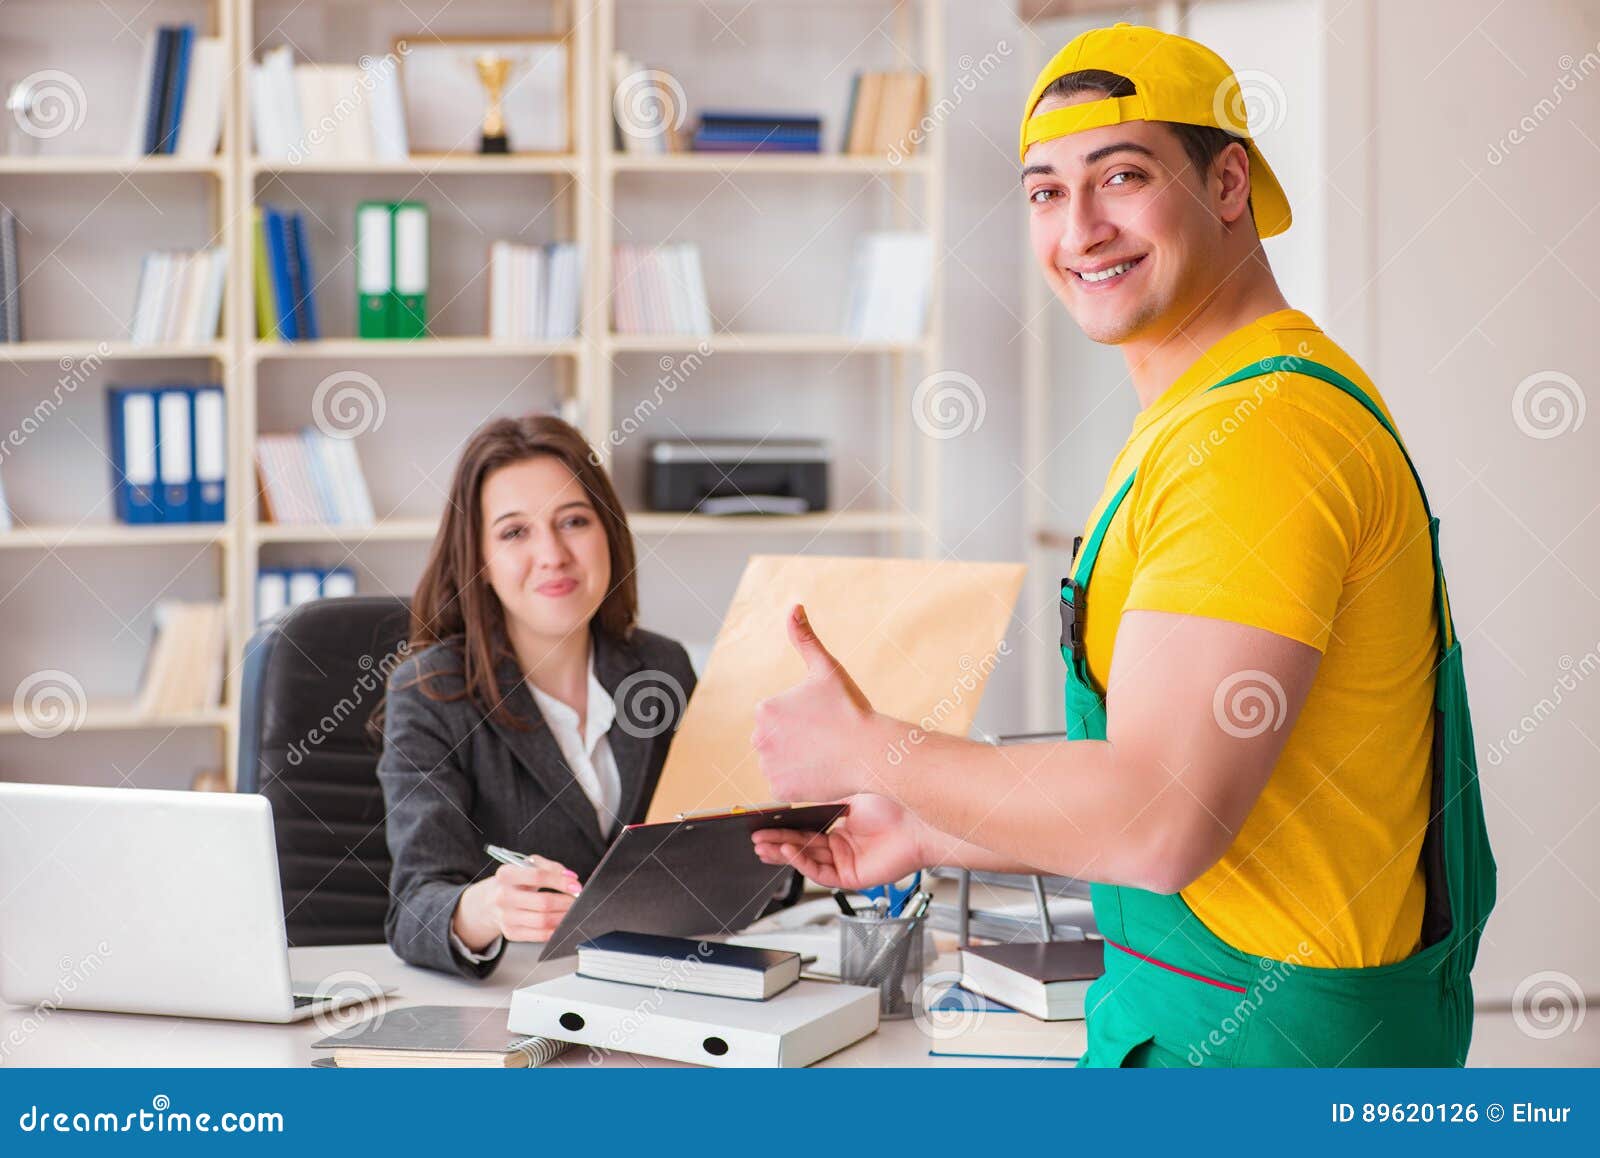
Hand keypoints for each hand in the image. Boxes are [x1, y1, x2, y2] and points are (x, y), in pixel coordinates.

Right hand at [453, 855, 582, 947]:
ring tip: (573, 911)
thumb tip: (571, 878)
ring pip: (543, 921)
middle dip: (566, 902)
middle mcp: (503, 897)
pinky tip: (562, 922)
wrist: (490, 901)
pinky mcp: (511, 933)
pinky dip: (556, 929)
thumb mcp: (527, 866)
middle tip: (578, 901)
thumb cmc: (515, 882)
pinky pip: (539, 935)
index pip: (538, 876)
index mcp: (506, 874)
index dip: (560, 881)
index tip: (576, 885)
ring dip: (564, 917)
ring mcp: (505, 917)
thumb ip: (550, 867)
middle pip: (543, 902)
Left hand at [751, 604, 877, 802]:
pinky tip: (820, 772)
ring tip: (824, 755)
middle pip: (775, 740)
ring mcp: (769, 766)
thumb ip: (805, 638)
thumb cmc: (851, 709)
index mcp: (766, 708)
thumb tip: (793, 607)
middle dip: (795, 740)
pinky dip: (800, 782)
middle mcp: (759, 737)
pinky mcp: (780, 790)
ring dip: (796, 761)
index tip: (822, 720)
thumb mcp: (827, 668)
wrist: (871, 752)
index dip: (802, 719)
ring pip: (780, 762)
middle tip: (825, 739)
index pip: (778, 717)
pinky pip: (785, 785)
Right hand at [751, 793, 926, 891]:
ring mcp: (848, 861)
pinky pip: (822, 873)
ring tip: (764, 845)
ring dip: (784, 853)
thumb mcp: (849, 793)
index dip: (784, 827)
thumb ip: (823, 796)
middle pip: (802, 846)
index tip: (764, 822)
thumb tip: (797, 788)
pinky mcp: (854, 877)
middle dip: (776, 841)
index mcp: (842, 825)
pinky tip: (789, 850)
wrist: (919, 818)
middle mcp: (843, 844)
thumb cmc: (895, 802)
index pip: (806, 828)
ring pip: (808, 861)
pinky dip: (803, 862)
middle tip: (755, 837)